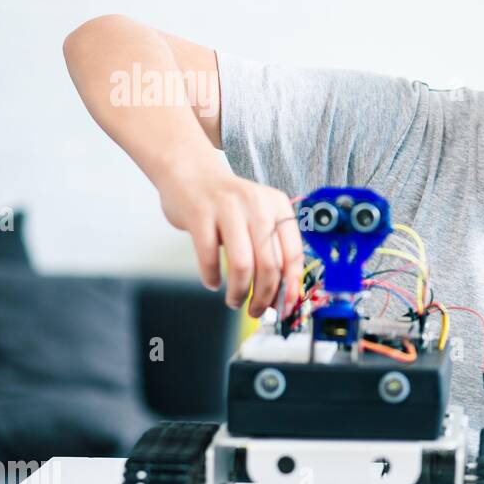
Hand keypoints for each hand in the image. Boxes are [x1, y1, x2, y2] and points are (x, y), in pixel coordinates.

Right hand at [156, 163, 302, 317]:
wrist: (190, 173)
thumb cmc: (228, 204)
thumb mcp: (258, 216)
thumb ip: (271, 248)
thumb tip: (282, 294)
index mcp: (278, 206)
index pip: (293, 254)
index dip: (291, 286)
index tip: (286, 306)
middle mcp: (257, 205)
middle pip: (269, 264)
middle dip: (264, 296)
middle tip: (257, 311)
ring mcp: (227, 207)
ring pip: (242, 265)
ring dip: (239, 292)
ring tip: (234, 301)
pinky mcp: (199, 214)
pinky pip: (210, 257)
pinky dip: (211, 277)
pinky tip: (212, 282)